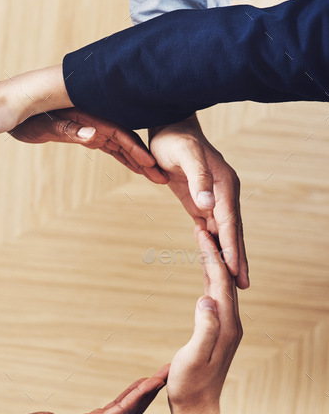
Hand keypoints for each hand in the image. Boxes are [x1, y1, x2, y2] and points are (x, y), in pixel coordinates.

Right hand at [2, 367, 168, 413]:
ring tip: (158, 375)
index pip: (127, 410)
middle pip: (133, 408)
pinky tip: (134, 389)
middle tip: (168, 369)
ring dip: (142, 391)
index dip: (143, 393)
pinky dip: (128, 396)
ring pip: (127, 407)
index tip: (160, 377)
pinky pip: (116, 408)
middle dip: (151, 389)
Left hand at [11, 108, 168, 183]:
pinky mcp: (84, 132)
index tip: (150, 162)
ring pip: (119, 145)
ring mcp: (90, 126)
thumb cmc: (25, 117)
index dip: (135, 147)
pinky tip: (134, 166)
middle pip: (124, 140)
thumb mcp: (44, 125)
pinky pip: (108, 145)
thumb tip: (94, 135)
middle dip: (143, 158)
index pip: (117, 133)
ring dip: (136, 159)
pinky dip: (122, 156)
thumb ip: (69, 129)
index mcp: (86, 115)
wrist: (11, 110)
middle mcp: (92, 120)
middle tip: (162, 177)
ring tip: (154, 175)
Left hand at [149, 114, 248, 288]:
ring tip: (235, 281)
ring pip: (224, 233)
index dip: (233, 247)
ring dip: (229, 256)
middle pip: (233, 232)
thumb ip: (197, 178)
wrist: (168, 127)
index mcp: (223, 185)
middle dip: (238, 258)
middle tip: (244, 286)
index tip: (236, 269)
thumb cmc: (174, 140)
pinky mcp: (201, 203)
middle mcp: (223, 194)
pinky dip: (215, 246)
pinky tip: (216, 262)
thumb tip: (208, 204)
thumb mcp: (183, 155)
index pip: (230, 222)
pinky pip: (210, 229)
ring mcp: (214, 199)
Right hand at [166, 228, 241, 413]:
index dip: (211, 256)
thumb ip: (204, 327)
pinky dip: (210, 280)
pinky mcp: (218, 332)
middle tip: (202, 227)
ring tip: (203, 242)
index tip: (201, 233)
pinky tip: (205, 274)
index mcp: (226, 326)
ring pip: (221, 287)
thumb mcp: (194, 356)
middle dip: (214, 252)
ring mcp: (226, 328)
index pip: (220, 282)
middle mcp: (231, 323)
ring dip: (213, 263)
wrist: (197, 408)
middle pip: (224, 280)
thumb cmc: (191, 385)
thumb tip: (206, 298)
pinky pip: (216, 298)